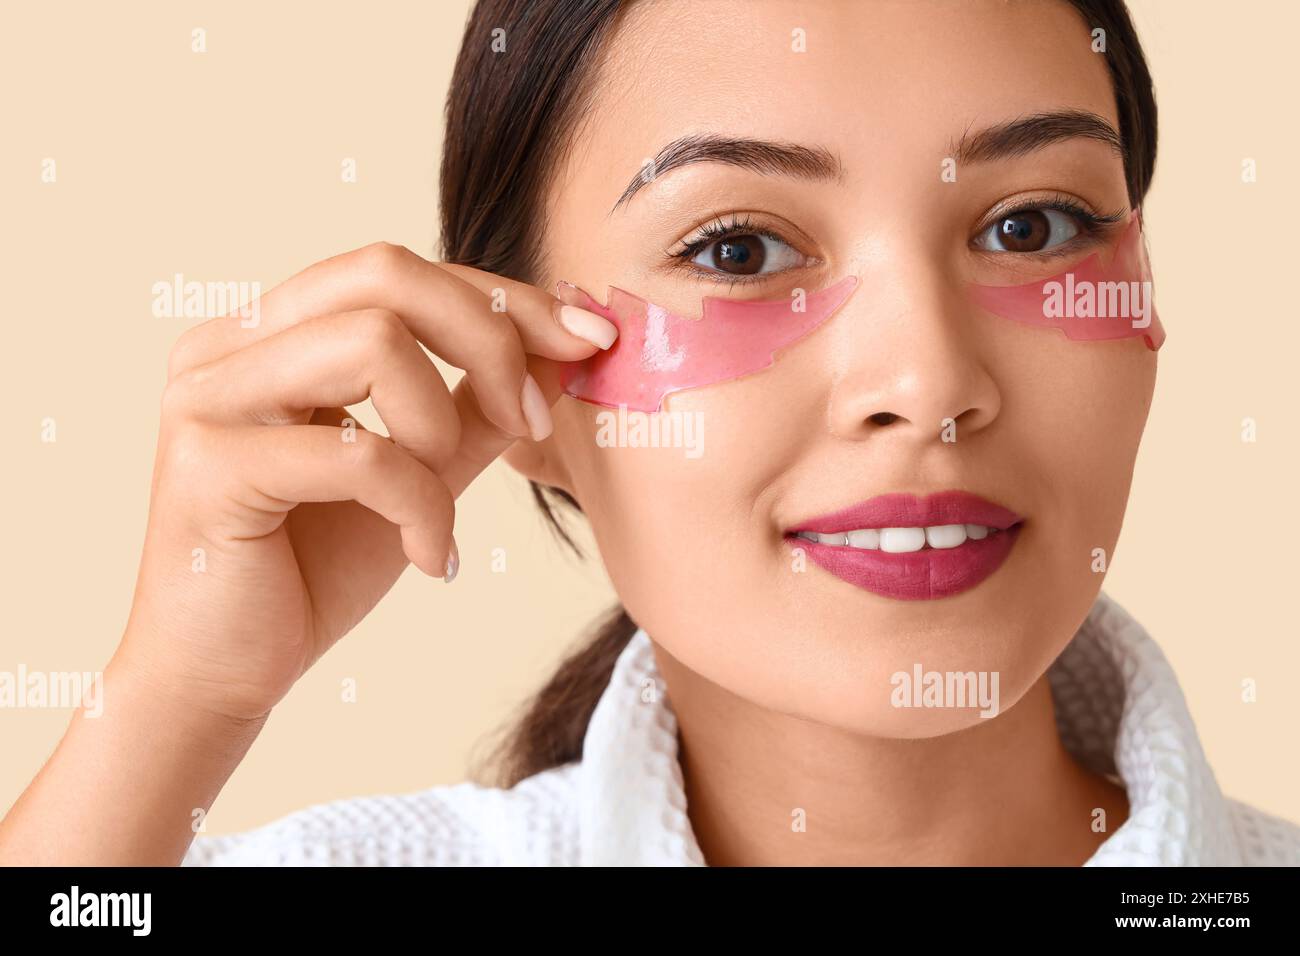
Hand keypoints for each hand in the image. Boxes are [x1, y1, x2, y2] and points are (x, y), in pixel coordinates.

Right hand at [118, 242, 614, 723]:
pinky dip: (421, 507)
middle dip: (490, 342)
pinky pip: (359, 453)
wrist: (223, 675)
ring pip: (373, 344)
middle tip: (532, 422)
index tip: (587, 340)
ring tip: (443, 501)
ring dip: (443, 429)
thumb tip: (559, 348)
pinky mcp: (208, 466)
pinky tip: (429, 558)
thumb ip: (476, 408)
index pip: (400, 271)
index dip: (503, 299)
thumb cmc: (313, 570)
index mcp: (270, 332)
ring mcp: (207, 397)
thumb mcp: (419, 473)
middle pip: (387, 275)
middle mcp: (227, 344)